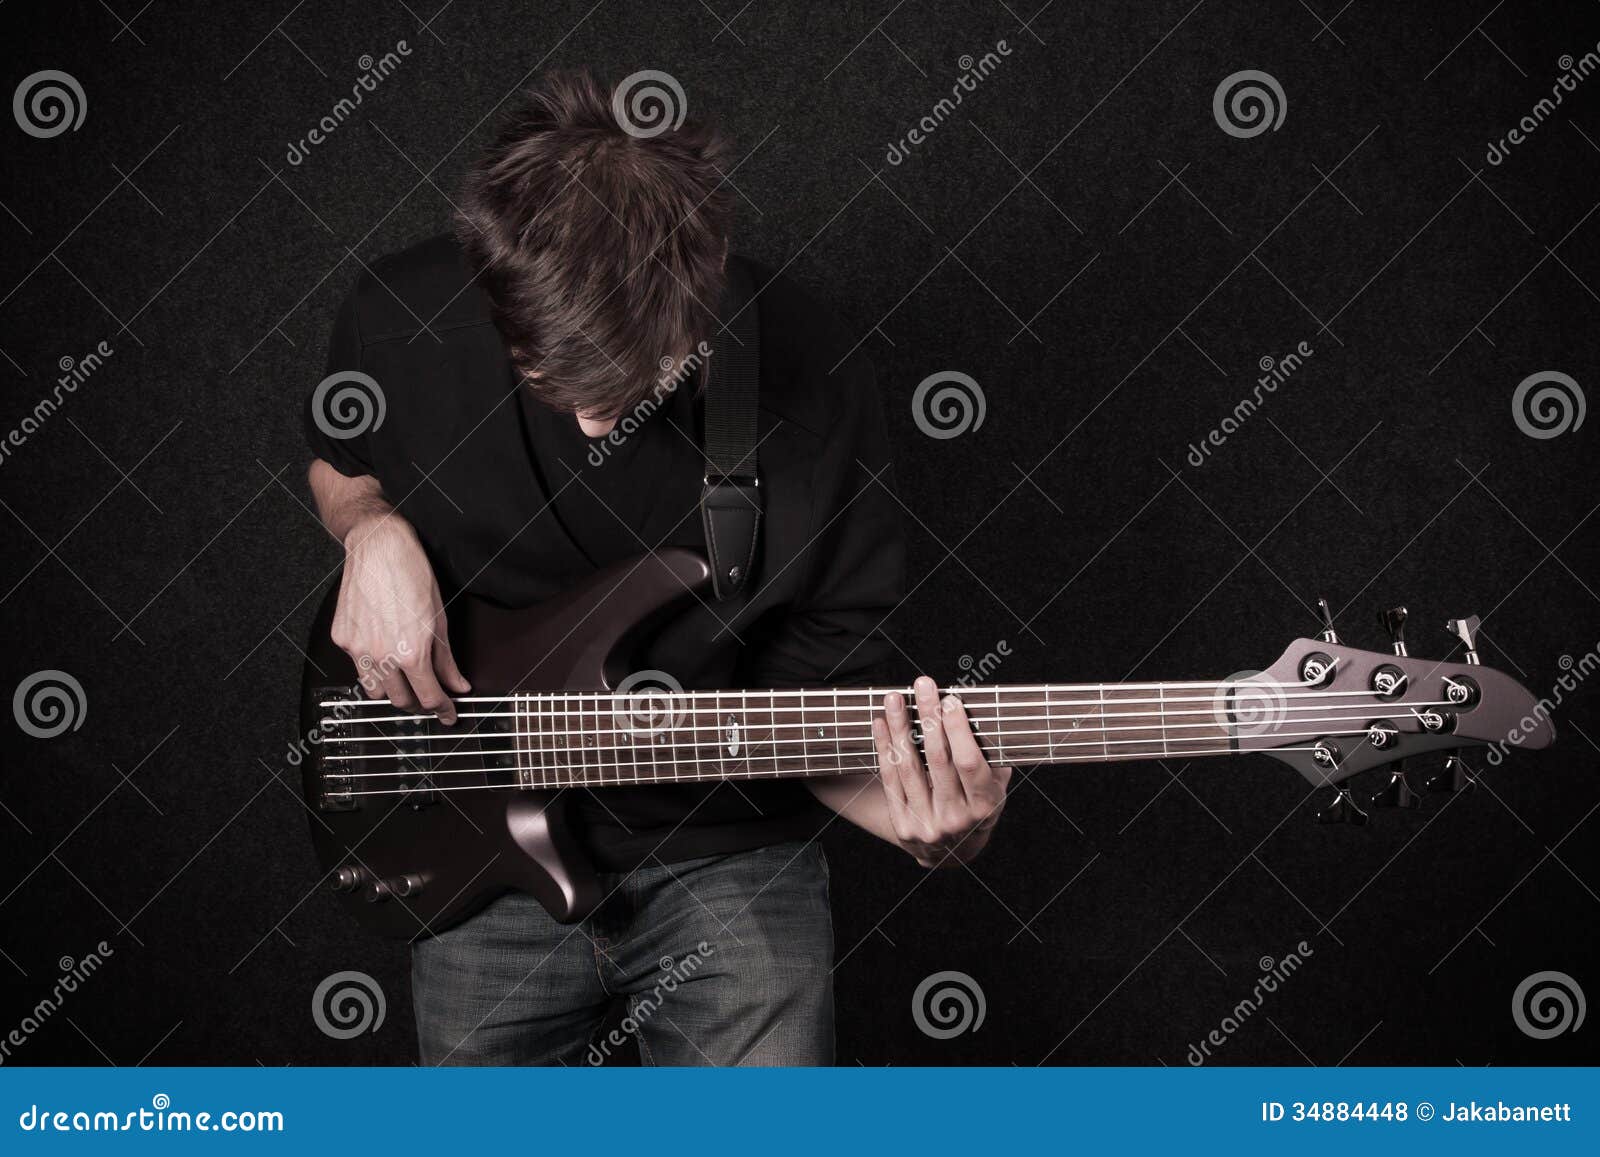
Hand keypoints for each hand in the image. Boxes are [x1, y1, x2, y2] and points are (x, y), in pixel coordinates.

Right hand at [330, 514, 469, 722]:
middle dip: (417, 702)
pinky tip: (381, 649)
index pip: (429, 698)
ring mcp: (357, 648)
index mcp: (411, 652)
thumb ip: (447, 659)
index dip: (442, 710)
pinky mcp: (341, 638)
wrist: (379, 547)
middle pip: (400, 701)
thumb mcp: (440, 619)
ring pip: (375, 690)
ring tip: (404, 674)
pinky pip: (357, 666)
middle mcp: (381, 655)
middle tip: (428, 693)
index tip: (447, 713)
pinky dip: (371, 665)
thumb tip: (458, 684)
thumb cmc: (412, 575)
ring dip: (392, 688)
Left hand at [871, 676, 1010, 867]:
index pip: (970, 763)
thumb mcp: (995, 788)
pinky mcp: (903, 825)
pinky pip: (890, 780)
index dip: (959, 731)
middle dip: (929, 717)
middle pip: (937, 760)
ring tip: (895, 698)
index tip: (950, 700)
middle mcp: (955, 819)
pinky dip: (884, 748)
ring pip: (908, 767)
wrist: (953, 852)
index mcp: (985, 807)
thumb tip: (982, 715)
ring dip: (900, 727)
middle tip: (922, 685)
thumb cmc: (977, 806)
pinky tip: (881, 724)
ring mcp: (927, 824)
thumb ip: (991, 757)